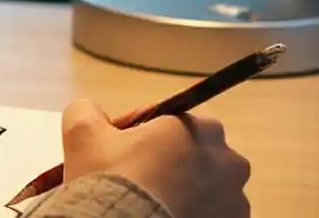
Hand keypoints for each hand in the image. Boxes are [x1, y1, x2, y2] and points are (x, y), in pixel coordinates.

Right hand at [59, 99, 251, 217]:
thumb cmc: (111, 180)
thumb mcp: (82, 134)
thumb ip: (86, 111)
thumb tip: (90, 111)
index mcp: (197, 128)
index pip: (172, 125)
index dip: (144, 138)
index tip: (122, 156)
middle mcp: (228, 161)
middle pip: (196, 157)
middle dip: (172, 166)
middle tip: (138, 183)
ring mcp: (236, 201)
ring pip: (208, 191)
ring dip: (187, 196)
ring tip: (152, 206)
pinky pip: (214, 217)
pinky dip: (194, 217)